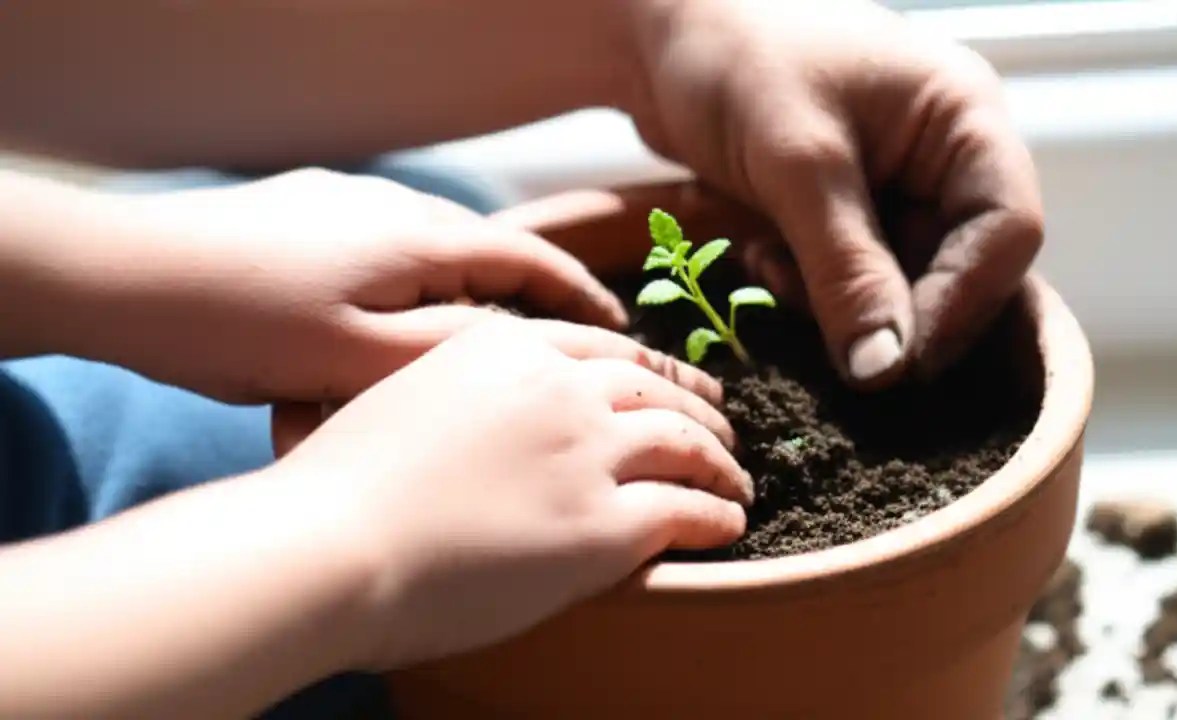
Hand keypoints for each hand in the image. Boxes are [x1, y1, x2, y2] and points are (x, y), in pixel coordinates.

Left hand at [88, 168, 625, 401]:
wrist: (128, 274)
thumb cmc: (242, 324)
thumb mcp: (361, 357)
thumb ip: (452, 347)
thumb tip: (523, 344)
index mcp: (418, 240)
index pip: (531, 261)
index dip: (583, 296)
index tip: (618, 327)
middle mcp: (392, 205)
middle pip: (485, 252)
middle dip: (523, 298)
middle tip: (547, 349)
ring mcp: (345, 201)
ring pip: (429, 251)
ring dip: (458, 292)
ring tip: (459, 344)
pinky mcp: (304, 208)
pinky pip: (380, 246)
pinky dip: (403, 282)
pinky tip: (375, 321)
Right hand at [275, 319, 750, 668]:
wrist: (329, 545)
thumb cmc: (338, 486)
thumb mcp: (400, 399)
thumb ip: (457, 393)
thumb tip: (477, 417)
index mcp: (507, 346)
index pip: (605, 347)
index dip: (654, 364)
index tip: (678, 379)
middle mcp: (559, 387)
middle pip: (655, 386)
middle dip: (699, 407)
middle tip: (724, 427)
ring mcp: (587, 452)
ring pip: (684, 443)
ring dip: (721, 463)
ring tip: (737, 481)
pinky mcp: (602, 525)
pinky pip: (685, 510)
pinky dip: (717, 515)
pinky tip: (729, 525)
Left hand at [626, 0, 1042, 387]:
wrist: (657, 32)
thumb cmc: (734, 59)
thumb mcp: (797, 165)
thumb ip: (846, 268)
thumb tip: (885, 370)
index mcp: (963, 118)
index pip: (1008, 231)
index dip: (961, 305)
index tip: (897, 363)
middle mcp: (943, 154)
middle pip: (957, 268)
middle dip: (887, 308)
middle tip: (819, 324)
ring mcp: (894, 182)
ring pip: (898, 283)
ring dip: (837, 301)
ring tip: (773, 267)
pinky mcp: (844, 208)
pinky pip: (851, 275)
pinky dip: (810, 285)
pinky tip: (761, 256)